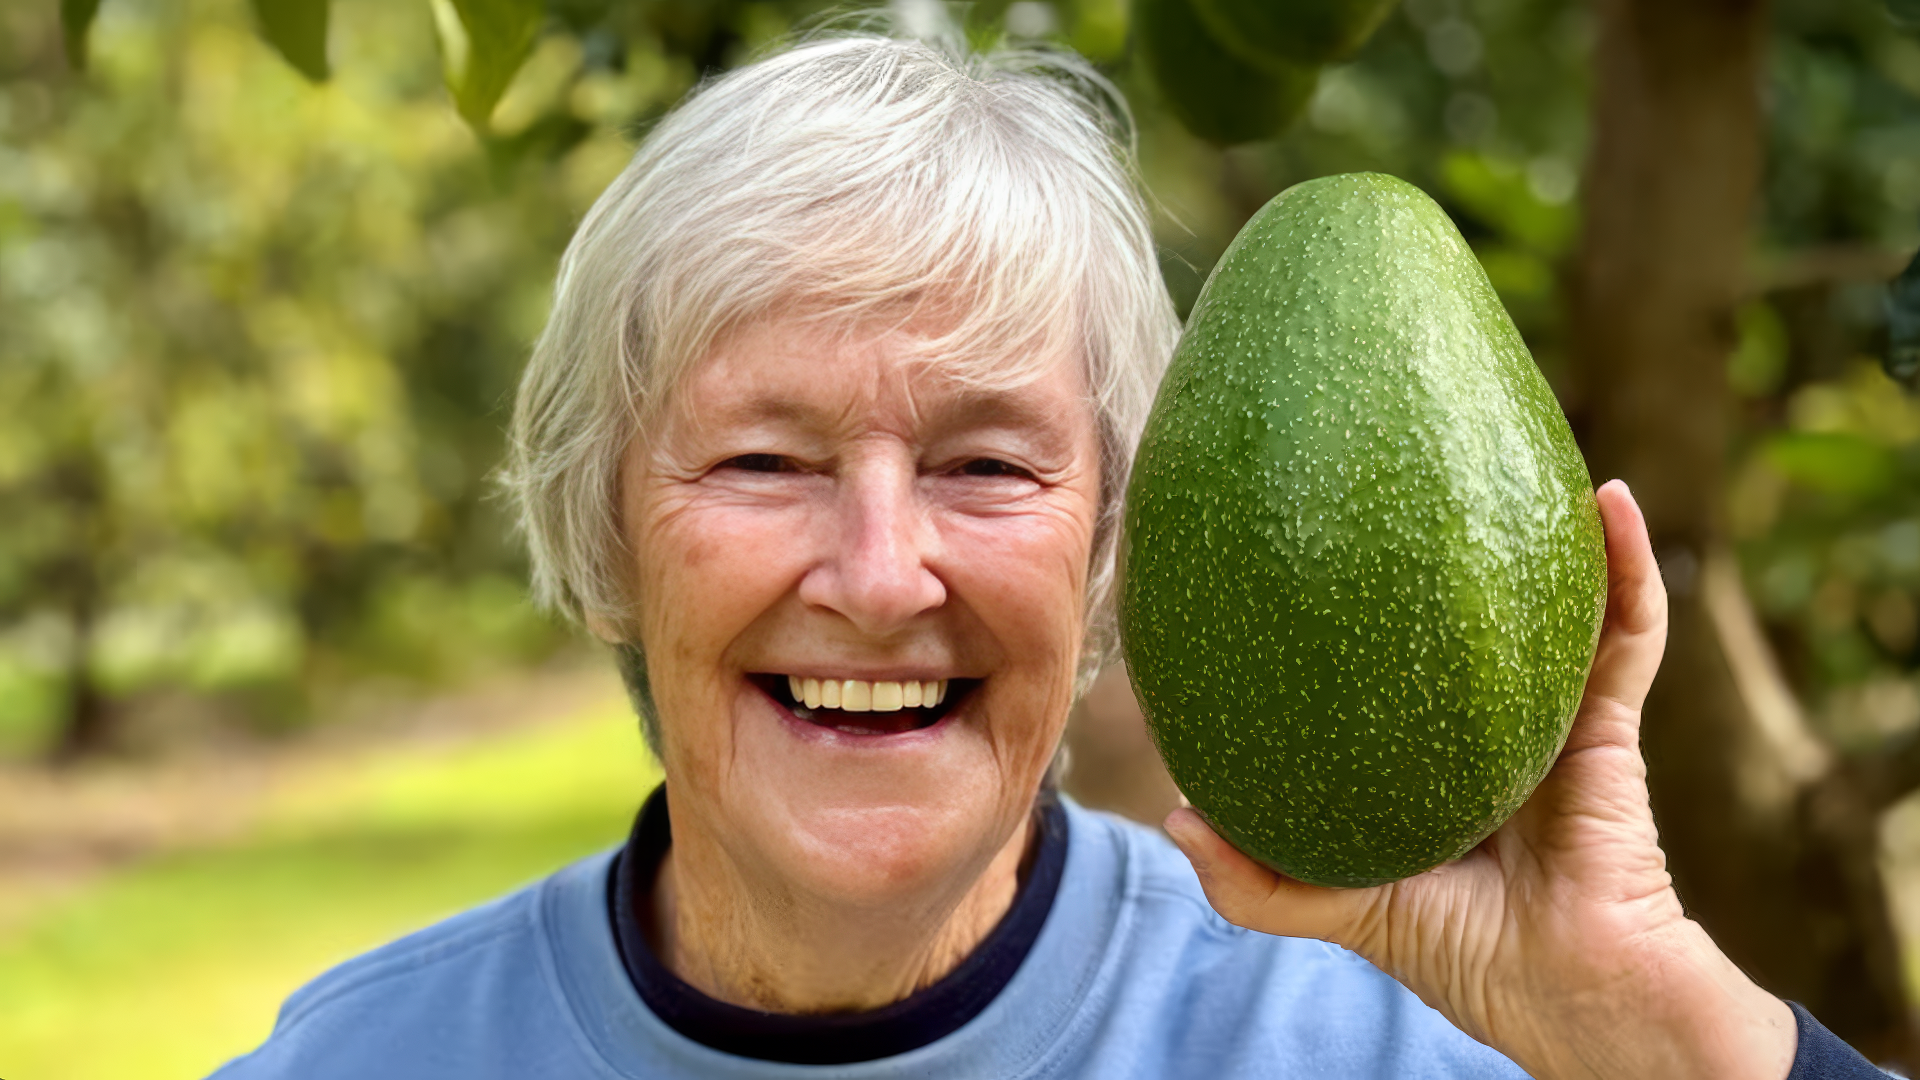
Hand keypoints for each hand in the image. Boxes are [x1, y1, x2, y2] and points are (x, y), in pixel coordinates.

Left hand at [1164, 480, 1796, 1079]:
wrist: (1570, 992)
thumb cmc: (1458, 950)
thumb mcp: (1339, 908)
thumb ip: (1258, 883)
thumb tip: (1174, 820)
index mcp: (1413, 741)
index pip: (1373, 650)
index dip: (1343, 593)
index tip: (1293, 522)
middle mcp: (1475, 710)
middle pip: (1455, 600)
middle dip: (1439, 523)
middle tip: (1398, 442)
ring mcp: (1546, 707)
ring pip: (1544, 592)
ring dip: (1537, 515)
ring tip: (1497, 429)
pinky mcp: (1609, 721)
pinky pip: (1625, 632)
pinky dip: (1627, 565)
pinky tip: (1612, 500)